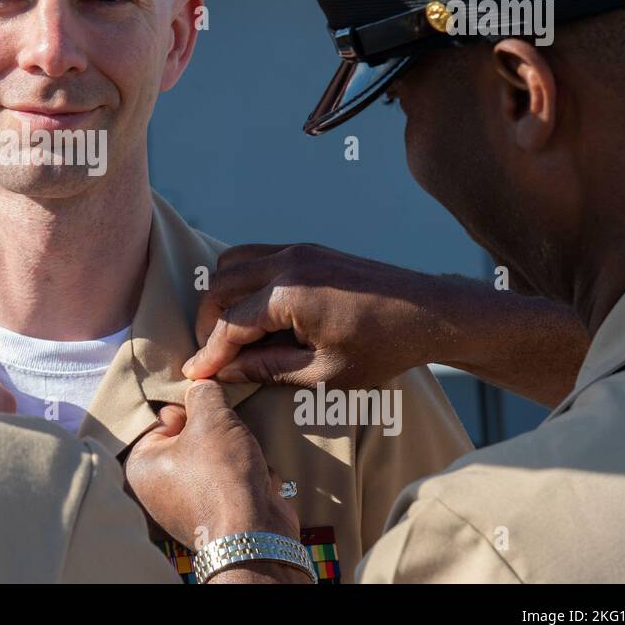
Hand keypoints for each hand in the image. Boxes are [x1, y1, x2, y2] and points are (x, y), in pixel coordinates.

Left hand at [125, 381, 300, 562]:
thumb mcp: (211, 418)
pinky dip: (246, 474)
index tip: (207, 403)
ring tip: (245, 449)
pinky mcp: (218, 514)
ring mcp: (188, 503)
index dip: (188, 405)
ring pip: (215, 457)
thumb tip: (201, 384)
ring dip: (235, 449)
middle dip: (216, 429)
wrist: (255, 533)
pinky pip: (232, 480)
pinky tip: (256, 474)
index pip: (161, 417)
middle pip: (191, 437)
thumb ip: (203, 393)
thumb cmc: (221, 474)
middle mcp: (158, 488)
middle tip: (229, 426)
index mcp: (142, 463)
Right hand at [185, 243, 587, 406]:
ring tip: (227, 332)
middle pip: (220, 285)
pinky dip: (241, 280)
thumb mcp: (324, 374)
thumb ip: (267, 369)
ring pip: (233, 263)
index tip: (194, 375)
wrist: (430, 312)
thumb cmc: (382, 349)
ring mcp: (297, 249)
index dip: (210, 353)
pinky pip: (256, 256)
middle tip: (212, 355)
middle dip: (208, 321)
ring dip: (222, 296)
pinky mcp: (307, 248)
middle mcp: (288, 262)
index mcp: (290, 294)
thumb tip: (224, 372)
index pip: (231, 324)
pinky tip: (252, 310)